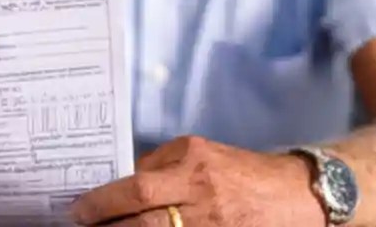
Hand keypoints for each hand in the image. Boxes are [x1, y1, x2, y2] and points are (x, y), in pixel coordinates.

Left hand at [69, 135, 324, 225]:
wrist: (297, 195)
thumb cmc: (245, 172)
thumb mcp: (205, 155)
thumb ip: (165, 165)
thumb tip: (124, 181)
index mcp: (194, 160)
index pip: (137, 185)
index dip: (102, 202)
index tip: (78, 211)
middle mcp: (202, 190)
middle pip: (141, 213)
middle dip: (107, 223)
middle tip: (82, 226)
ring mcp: (211, 221)